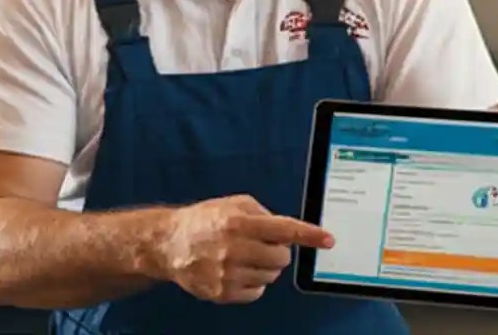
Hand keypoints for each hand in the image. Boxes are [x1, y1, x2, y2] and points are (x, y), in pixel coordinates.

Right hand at [159, 195, 333, 303]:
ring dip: (266, 266)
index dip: (309, 235)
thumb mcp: (234, 204)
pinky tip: (238, 270)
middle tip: (263, 244)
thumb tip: (287, 231)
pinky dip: (254, 282)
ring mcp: (227, 274)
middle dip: (278, 251)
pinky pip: (256, 291)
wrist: (169, 244)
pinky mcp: (221, 292)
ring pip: (271, 276)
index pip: (284, 230)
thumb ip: (264, 214)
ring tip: (246, 256)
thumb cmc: (204, 221)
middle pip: (281, 258)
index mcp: (240, 224)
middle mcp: (234, 249)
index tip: (328, 239)